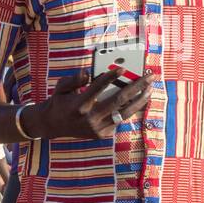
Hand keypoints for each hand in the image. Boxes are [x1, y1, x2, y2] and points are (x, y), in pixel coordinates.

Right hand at [23, 70, 152, 139]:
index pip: (97, 88)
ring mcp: (97, 128)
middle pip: (118, 100)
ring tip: (150, 89)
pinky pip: (120, 120)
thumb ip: (73, 79)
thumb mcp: (61, 88)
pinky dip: (130, 109)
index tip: (123, 68)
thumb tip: (87, 73)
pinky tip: (139, 100)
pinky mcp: (102, 134)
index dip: (110, 77)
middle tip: (149, 76)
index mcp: (78, 105)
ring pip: (124, 112)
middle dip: (136, 86)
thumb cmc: (60, 102)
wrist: (53, 125)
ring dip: (140, 100)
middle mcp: (89, 118)